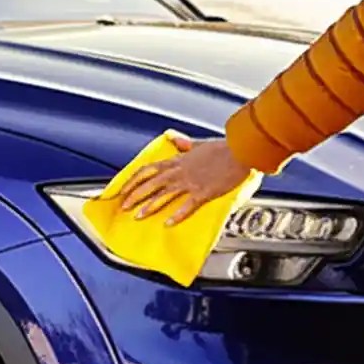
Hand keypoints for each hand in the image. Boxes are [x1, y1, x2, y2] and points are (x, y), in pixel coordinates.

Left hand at [117, 135, 251, 224]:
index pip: (148, 170)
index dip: (132, 180)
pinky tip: (168, 223)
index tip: (122, 188)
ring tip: (137, 216)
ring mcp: (190, 182)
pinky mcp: (203, 192)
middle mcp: (180, 171)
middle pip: (150, 183)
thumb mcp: (200, 143)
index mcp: (178, 160)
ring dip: (149, 206)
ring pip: (164, 195)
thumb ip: (185, 145)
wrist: (241, 150)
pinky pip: (187, 206)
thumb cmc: (224, 147)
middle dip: (134, 195)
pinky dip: (177, 215)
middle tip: (122, 206)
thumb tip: (176, 140)